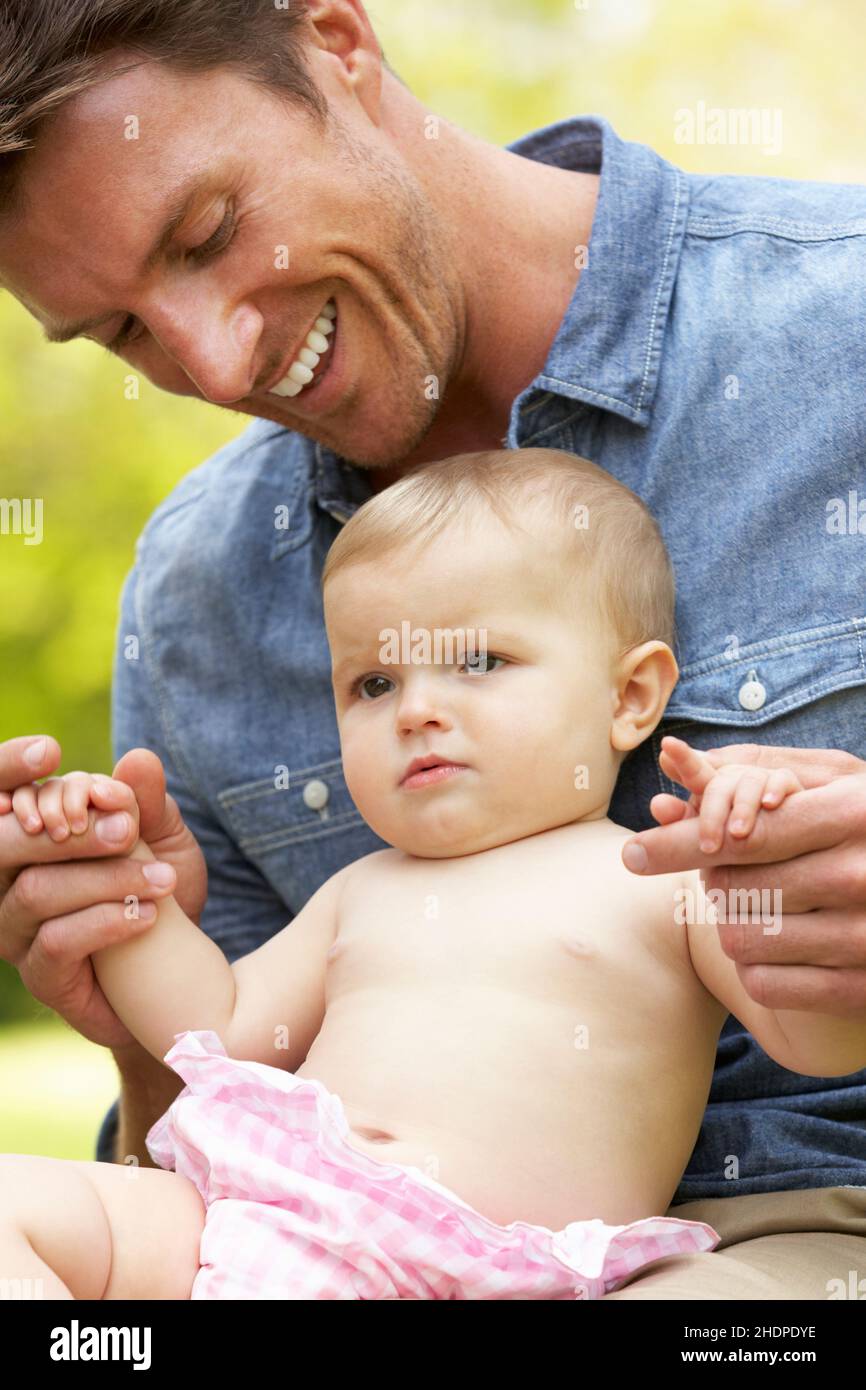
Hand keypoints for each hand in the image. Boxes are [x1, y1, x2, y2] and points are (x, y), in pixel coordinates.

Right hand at [0, 738, 204, 1047]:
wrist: (182, 971)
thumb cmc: (163, 892)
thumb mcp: (165, 839)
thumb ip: (145, 803)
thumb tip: (138, 759)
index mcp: (31, 835)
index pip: (0, 795)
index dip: (7, 769)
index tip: (50, 752)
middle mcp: (7, 880)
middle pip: (4, 842)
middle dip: (72, 829)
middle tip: (128, 828)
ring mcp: (15, 931)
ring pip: (33, 892)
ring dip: (104, 880)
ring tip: (163, 880)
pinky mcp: (39, 977)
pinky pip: (55, 943)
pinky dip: (106, 922)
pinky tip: (149, 916)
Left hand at [621, 737, 865, 1017]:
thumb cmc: (862, 835)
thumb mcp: (831, 793)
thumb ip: (751, 787)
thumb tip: (660, 805)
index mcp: (856, 814)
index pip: (742, 833)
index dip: (678, 843)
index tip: (633, 852)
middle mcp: (862, 875)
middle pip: (731, 886)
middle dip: (718, 880)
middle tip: (736, 876)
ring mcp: (865, 937)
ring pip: (739, 938)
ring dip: (733, 924)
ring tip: (762, 909)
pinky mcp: (861, 990)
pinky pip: (763, 983)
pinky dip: (754, 968)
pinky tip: (778, 949)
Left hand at [655, 736, 805, 852]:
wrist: (782, 841)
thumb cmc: (735, 839)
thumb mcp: (705, 835)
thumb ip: (679, 822)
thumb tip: (657, 804)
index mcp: (710, 790)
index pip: (693, 773)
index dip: (682, 759)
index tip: (666, 748)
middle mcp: (733, 780)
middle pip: (718, 785)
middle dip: (711, 814)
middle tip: (708, 848)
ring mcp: (760, 781)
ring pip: (749, 782)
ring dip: (742, 807)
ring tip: (737, 833)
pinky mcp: (789, 787)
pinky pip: (781, 779)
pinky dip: (775, 789)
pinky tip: (769, 804)